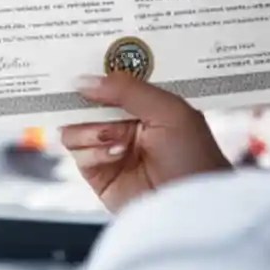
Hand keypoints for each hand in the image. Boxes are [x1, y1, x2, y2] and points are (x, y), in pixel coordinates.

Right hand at [61, 73, 231, 212]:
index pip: (115, 79)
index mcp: (148, 103)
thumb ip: (128, 89)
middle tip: (88, 100)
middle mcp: (126, 123)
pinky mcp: (98, 172)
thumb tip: (85, 80)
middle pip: (88, 100)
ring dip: (91, 129)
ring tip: (117, 139)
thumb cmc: (194, 158)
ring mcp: (110, 147)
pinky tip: (115, 156)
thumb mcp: (169, 111)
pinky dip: (92, 151)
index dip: (99, 70)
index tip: (81, 61)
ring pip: (75, 125)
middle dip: (88, 100)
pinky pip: (76, 151)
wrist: (192, 208)